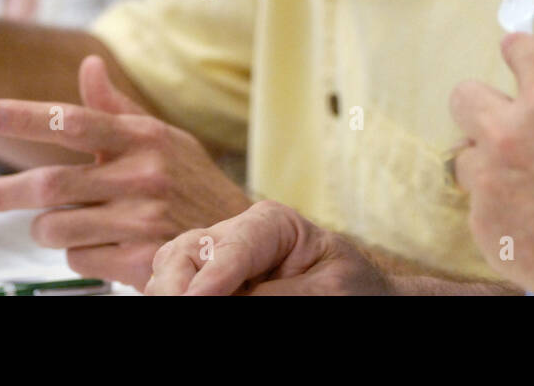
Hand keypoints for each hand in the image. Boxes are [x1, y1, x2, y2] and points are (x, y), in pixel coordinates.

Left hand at [0, 55, 252, 289]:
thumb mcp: (164, 138)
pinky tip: (102, 245)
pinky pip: (78, 259)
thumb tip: (88, 64)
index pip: (76, 121)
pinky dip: (77, 253)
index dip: (28, 116)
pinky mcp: (141, 260)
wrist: (238, 240)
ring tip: (63, 223)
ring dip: (47, 229)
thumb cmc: (191, 183)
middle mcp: (143, 176)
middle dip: (4, 192)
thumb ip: (116, 107)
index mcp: (144, 137)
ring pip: (57, 228)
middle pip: (52, 185)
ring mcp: (142, 220)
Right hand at [146, 200, 392, 295]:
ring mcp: (219, 263)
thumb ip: (279, 296)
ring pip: (170, 269)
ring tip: (182, 306)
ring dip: (170, 290)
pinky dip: (175, 294)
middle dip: (176, 284)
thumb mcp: (328, 290)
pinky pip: (177, 288)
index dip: (211, 279)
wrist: (363, 299)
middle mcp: (237, 237)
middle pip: (185, 252)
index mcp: (272, 224)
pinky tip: (185, 303)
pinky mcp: (213, 286)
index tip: (195, 301)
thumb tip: (223, 299)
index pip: (233, 247)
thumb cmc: (354, 290)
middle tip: (181, 308)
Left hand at [449, 33, 533, 294]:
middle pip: (464, 98)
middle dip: (483, 108)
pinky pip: (478, 204)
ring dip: (488, 163)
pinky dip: (499, 209)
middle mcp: (509, 133)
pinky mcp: (483, 225)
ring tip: (523, 187)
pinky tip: (531, 223)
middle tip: (503, 126)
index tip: (515, 56)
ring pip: (466, 156)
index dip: (517, 54)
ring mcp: (490, 181)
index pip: (516, 51)